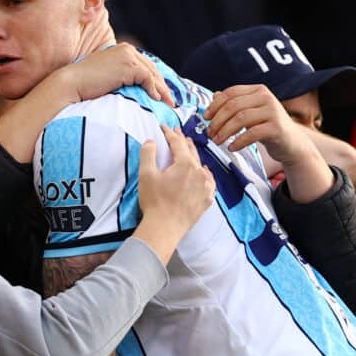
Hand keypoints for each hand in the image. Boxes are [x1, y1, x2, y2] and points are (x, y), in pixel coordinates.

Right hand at [60, 43, 174, 105]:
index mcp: (122, 50)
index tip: (162, 93)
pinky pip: (147, 79)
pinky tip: (156, 100)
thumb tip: (133, 89)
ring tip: (168, 104)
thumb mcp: (106, 76)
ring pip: (152, 74)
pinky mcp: (128, 66)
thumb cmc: (84, 85)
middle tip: (171, 101)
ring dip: (162, 90)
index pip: (145, 65)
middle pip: (152, 68)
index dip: (156, 79)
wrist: (71, 84)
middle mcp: (127, 49)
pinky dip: (154, 90)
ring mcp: (128, 56)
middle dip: (162, 85)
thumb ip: (120, 76)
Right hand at [137, 125, 214, 239]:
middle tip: (177, 132)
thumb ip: (148, 154)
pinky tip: (203, 172)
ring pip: (201, 166)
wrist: (165, 228)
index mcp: (185, 164)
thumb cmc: (154, 201)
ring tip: (190, 149)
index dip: (170, 133)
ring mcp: (206, 187)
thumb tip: (151, 141)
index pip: (178, 143)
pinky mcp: (207, 199)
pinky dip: (205, 173)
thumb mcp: (146, 175)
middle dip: (183, 141)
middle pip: (191, 152)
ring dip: (194, 156)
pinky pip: (209, 181)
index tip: (164, 127)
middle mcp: (199, 173)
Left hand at [204, 84, 309, 164]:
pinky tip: (232, 148)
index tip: (205, 118)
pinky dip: (238, 141)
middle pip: (233, 106)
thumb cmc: (267, 128)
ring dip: (224, 131)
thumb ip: (234, 104)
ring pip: (240, 118)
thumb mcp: (249, 114)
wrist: (292, 144)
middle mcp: (266, 97)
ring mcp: (273, 111)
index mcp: (258, 90)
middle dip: (217, 121)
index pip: (231, 93)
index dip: (215, 105)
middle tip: (209, 134)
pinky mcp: (277, 127)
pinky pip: (252, 133)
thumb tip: (214, 96)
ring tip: (217, 141)